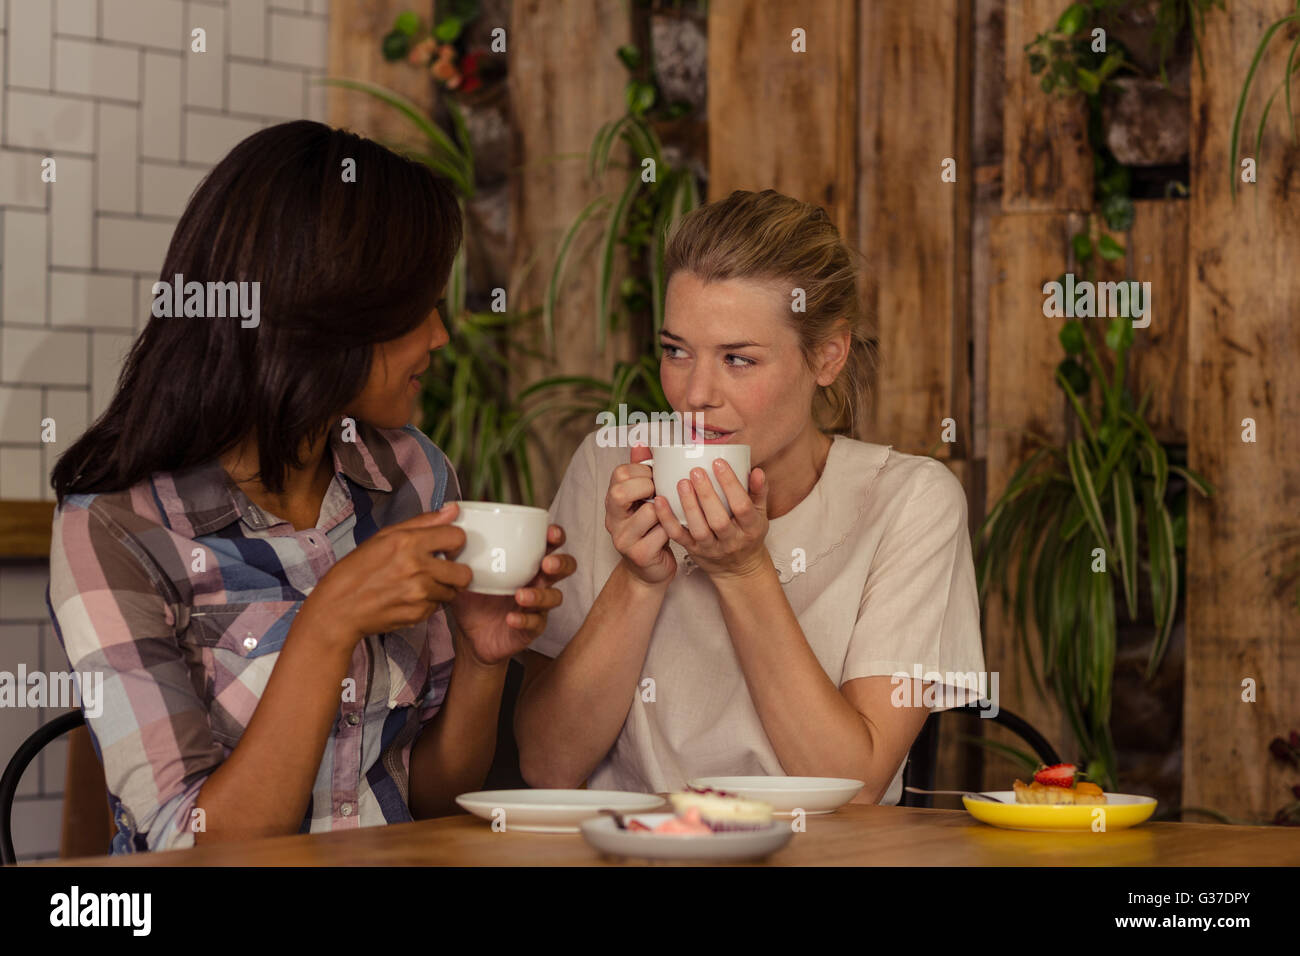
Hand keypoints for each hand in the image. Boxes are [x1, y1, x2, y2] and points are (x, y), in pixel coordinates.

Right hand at [304, 504, 470, 654]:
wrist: (338, 608)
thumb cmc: (357, 570)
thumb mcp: (385, 536)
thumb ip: (423, 522)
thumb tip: (453, 509)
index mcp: (408, 542)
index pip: (457, 537)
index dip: (453, 542)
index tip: (446, 547)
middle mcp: (417, 568)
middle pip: (464, 572)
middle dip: (455, 571)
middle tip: (440, 570)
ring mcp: (419, 594)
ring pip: (452, 592)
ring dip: (441, 588)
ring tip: (418, 584)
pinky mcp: (418, 614)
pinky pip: (437, 607)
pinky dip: (428, 603)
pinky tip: (408, 598)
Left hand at [450, 516, 576, 666]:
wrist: (470, 635)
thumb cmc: (474, 598)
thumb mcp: (465, 572)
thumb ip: (460, 550)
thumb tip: (446, 519)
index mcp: (527, 562)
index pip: (550, 544)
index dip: (556, 536)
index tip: (550, 533)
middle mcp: (537, 581)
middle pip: (565, 567)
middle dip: (560, 562)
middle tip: (547, 563)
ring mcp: (537, 606)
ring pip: (554, 597)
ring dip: (541, 594)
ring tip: (521, 594)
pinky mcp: (531, 628)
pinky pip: (536, 623)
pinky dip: (525, 620)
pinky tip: (511, 618)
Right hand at [604, 443, 675, 585]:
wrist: (651, 570)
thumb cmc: (651, 529)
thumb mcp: (644, 499)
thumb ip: (642, 471)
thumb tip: (642, 442)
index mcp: (612, 501)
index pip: (620, 474)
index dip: (642, 471)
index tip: (655, 477)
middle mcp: (612, 519)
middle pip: (620, 493)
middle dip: (647, 487)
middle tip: (661, 493)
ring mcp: (623, 539)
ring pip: (648, 512)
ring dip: (666, 510)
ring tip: (670, 514)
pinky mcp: (639, 555)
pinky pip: (662, 533)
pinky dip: (673, 529)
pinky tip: (675, 532)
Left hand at [653, 458, 769, 579]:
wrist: (739, 568)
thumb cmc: (748, 535)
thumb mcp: (760, 515)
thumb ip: (759, 492)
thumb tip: (756, 471)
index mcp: (751, 528)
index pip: (742, 506)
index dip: (731, 485)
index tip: (719, 463)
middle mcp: (732, 540)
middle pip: (719, 520)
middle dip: (707, 495)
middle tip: (696, 471)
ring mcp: (711, 548)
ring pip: (699, 529)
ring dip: (689, 506)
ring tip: (682, 483)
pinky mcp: (693, 551)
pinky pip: (679, 536)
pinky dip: (667, 519)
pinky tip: (660, 501)